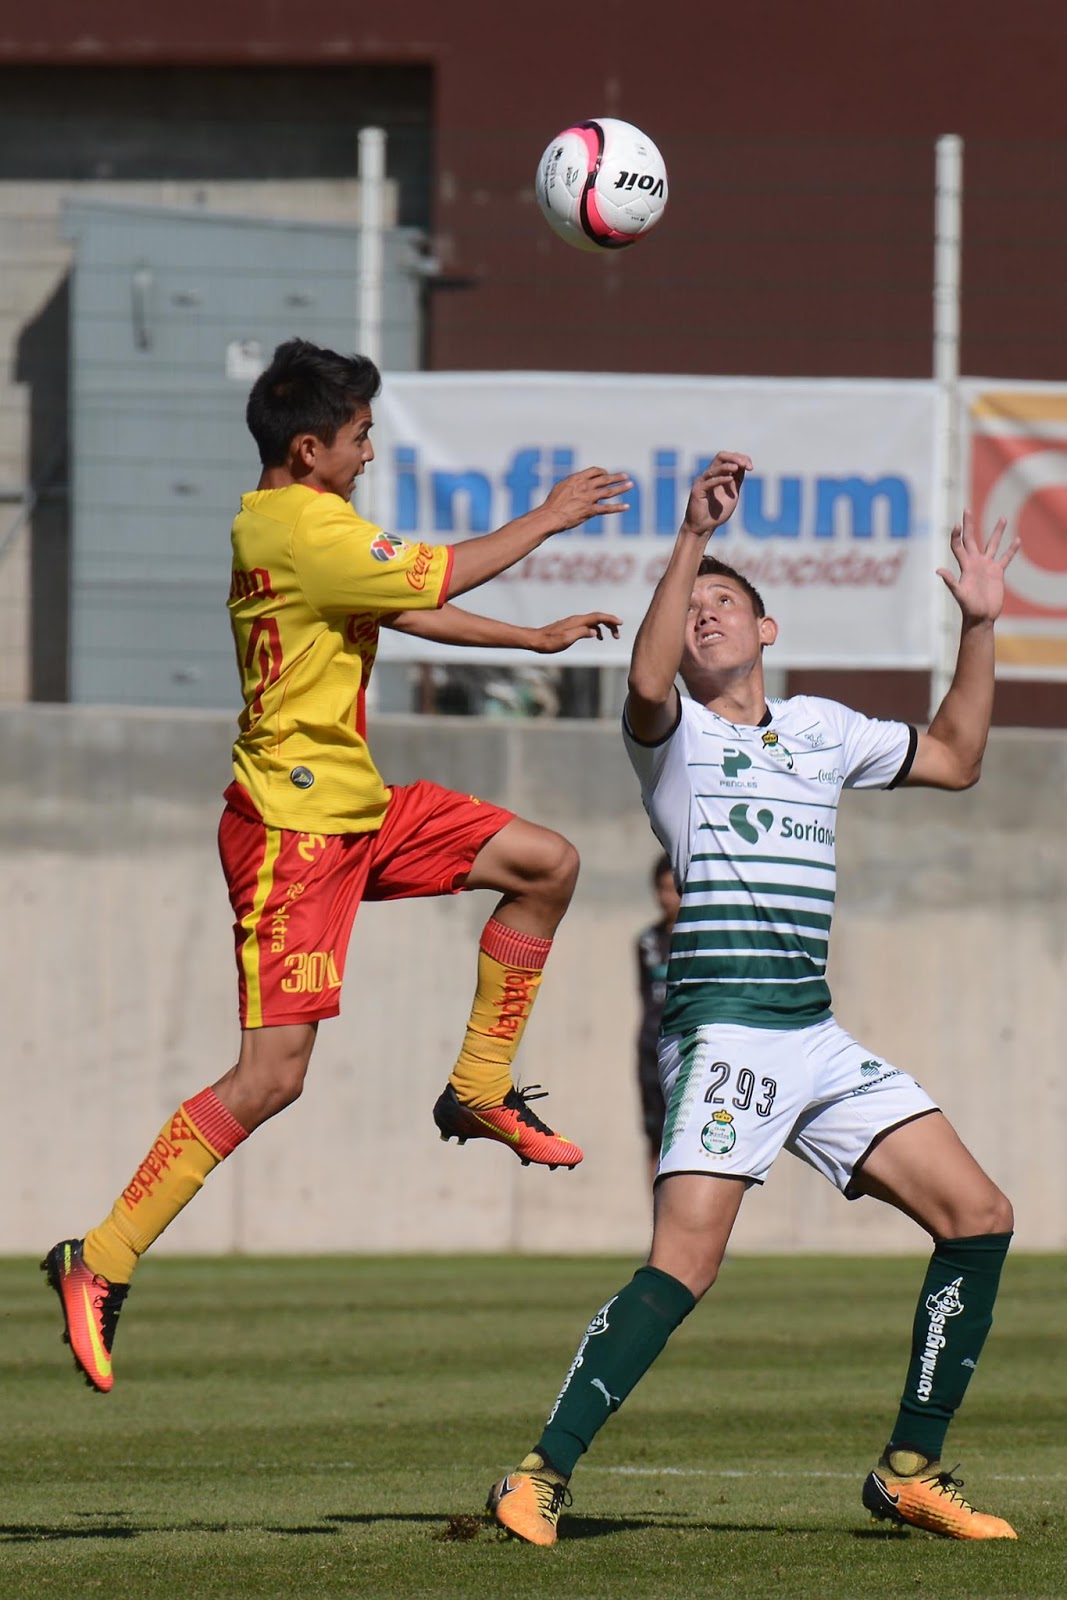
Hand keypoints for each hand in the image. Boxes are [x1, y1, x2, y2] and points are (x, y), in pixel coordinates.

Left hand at [530, 612, 622, 653]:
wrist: (535, 640)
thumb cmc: (549, 641)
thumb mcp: (566, 639)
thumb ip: (581, 633)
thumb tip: (595, 632)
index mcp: (577, 621)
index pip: (597, 617)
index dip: (610, 619)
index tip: (620, 623)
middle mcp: (576, 620)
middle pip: (597, 618)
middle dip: (610, 623)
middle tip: (618, 635)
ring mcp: (573, 623)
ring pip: (593, 622)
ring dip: (604, 627)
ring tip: (611, 636)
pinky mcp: (570, 627)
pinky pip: (587, 626)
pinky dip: (596, 630)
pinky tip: (597, 637)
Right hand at [541, 468, 631, 532]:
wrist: (550, 516)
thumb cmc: (553, 503)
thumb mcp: (562, 487)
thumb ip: (573, 483)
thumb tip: (580, 482)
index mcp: (577, 478)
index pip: (595, 471)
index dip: (603, 472)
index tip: (607, 475)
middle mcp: (585, 486)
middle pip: (605, 479)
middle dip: (617, 477)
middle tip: (626, 476)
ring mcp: (589, 498)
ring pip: (609, 491)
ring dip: (621, 488)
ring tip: (630, 485)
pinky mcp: (590, 511)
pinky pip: (607, 508)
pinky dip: (618, 507)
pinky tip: (626, 506)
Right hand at [681, 452, 752, 538]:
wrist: (703, 527)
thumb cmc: (717, 513)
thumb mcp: (732, 494)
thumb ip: (737, 481)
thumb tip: (745, 466)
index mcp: (718, 474)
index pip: (729, 458)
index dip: (741, 459)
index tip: (751, 468)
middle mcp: (710, 475)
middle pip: (721, 456)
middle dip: (735, 457)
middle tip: (746, 464)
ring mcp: (703, 481)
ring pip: (715, 467)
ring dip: (727, 466)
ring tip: (738, 467)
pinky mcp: (698, 490)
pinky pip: (710, 481)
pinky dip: (721, 479)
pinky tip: (730, 479)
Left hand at [937, 509, 1019, 623]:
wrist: (981, 617)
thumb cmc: (968, 608)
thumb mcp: (959, 594)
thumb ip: (950, 582)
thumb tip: (938, 570)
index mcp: (965, 566)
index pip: (958, 546)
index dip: (957, 535)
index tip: (957, 524)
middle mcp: (975, 563)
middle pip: (972, 539)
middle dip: (969, 524)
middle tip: (966, 509)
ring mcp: (987, 566)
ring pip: (992, 545)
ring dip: (997, 532)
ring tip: (1003, 518)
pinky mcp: (997, 573)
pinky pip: (1005, 558)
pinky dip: (1011, 550)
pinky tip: (1017, 540)